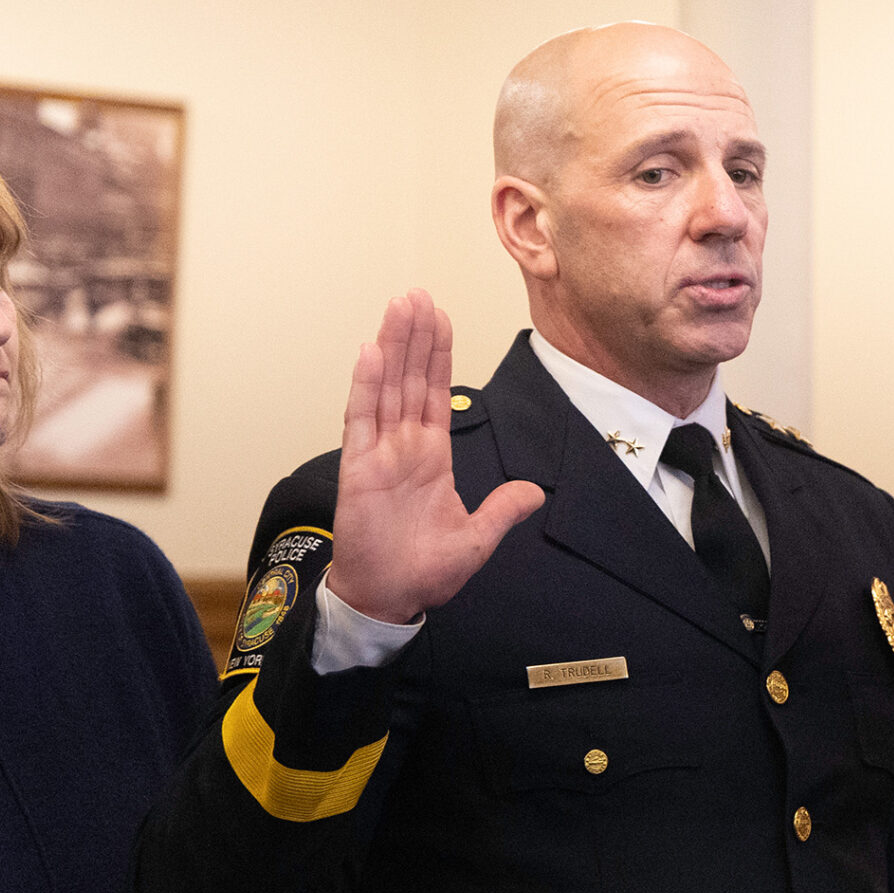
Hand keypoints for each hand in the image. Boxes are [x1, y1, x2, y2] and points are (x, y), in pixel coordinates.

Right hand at [328, 290, 544, 623]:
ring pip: (386, 387)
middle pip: (409, 379)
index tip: (439, 317)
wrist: (391, 599)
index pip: (435, 393)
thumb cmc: (425, 571)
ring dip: (392, 346)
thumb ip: (502, 510)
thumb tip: (534, 493)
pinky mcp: (359, 467)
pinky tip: (370, 351)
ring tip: (398, 306)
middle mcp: (404, 446)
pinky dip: (366, 384)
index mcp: (431, 457)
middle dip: (415, 336)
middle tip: (417, 294)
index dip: (437, 355)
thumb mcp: (477, 538)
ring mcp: (379, 453)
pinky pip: (361, 418)